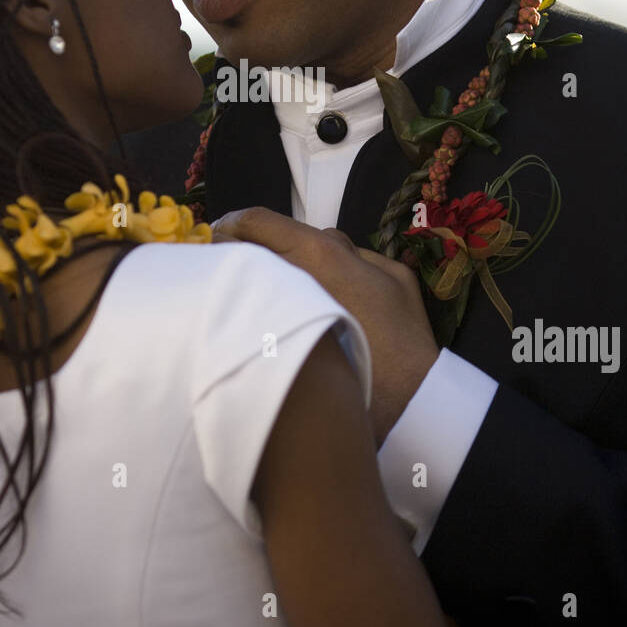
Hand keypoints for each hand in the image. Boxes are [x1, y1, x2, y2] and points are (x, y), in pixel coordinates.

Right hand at [212, 207, 439, 446]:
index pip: (260, 222)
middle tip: (242, 276)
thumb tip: (234, 271)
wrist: (415, 404)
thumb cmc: (346, 372)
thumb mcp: (286, 326)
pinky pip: (362, 270)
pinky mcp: (400, 282)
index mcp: (319, 254)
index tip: (212, 243)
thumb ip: (258, 290)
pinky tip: (336, 308)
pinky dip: (343, 281)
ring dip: (306, 267)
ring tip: (289, 298)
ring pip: (330, 252)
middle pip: (294, 237)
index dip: (230, 229)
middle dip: (267, 251)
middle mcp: (348, 248)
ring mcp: (379, 264)